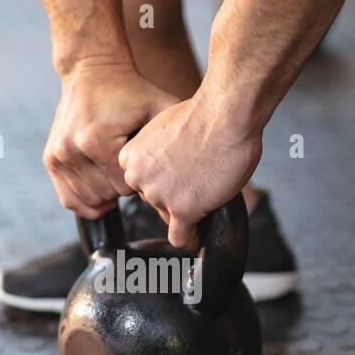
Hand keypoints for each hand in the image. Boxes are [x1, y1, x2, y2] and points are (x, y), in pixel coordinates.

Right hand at [43, 60, 178, 218]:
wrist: (91, 71)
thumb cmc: (131, 92)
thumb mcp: (159, 106)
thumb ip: (176, 138)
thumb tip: (192, 173)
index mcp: (96, 140)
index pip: (125, 187)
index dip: (140, 176)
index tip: (144, 156)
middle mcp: (70, 150)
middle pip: (108, 196)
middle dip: (124, 184)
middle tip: (130, 160)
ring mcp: (57, 156)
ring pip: (91, 200)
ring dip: (107, 191)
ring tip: (116, 167)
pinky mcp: (50, 160)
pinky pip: (70, 200)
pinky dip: (88, 199)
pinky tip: (103, 184)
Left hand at [119, 90, 260, 247]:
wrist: (225, 115)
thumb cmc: (203, 114)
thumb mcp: (162, 127)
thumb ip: (155, 151)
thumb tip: (166, 168)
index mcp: (130, 158)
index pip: (140, 184)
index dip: (161, 180)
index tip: (176, 177)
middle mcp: (138, 178)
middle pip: (154, 202)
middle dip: (174, 195)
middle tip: (197, 180)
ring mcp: (159, 195)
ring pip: (169, 217)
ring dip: (188, 210)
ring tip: (208, 192)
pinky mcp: (183, 209)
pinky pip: (181, 237)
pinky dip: (191, 239)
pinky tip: (199, 236)